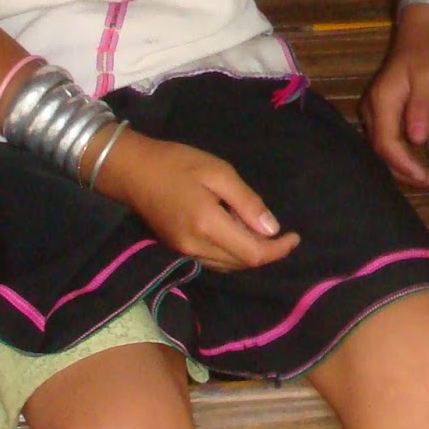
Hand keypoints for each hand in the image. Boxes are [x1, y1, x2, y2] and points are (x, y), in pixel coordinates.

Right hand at [95, 130, 299, 272]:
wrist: (132, 171)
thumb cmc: (178, 163)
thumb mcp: (219, 172)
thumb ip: (247, 202)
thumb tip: (272, 229)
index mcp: (208, 225)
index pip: (253, 254)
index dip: (278, 250)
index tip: (295, 237)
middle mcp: (196, 247)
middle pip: (242, 263)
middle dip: (267, 251)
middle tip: (281, 230)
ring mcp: (184, 252)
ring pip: (228, 265)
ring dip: (249, 253)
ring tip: (261, 229)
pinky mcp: (177, 250)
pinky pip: (214, 260)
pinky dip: (232, 252)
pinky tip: (237, 231)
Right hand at [359, 3, 428, 188]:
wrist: (420, 33)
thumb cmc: (427, 52)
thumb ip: (422, 106)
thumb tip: (416, 140)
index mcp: (382, 101)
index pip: (387, 144)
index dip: (406, 166)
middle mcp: (372, 109)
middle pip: (383, 152)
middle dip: (408, 173)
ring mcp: (374, 111)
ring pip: (384, 149)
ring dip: (405, 167)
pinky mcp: (382, 112)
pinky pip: (388, 141)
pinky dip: (404, 156)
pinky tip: (423, 163)